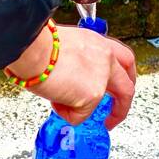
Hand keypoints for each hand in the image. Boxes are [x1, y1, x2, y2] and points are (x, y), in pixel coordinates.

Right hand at [8, 23, 136, 129]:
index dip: (125, 74)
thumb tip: (67, 76)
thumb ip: (73, 61)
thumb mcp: (61, 47)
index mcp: (96, 43)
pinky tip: (54, 101)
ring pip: (103, 103)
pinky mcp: (93, 95)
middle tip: (115, 115)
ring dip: (88, 112)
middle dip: (123, 104)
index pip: (123, 58)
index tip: (122, 83)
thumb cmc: (36, 46)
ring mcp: (101, 77)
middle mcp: (104, 57)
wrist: (32, 49)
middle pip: (127, 84)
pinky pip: (80, 115)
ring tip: (69, 110)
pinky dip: (66, 113)